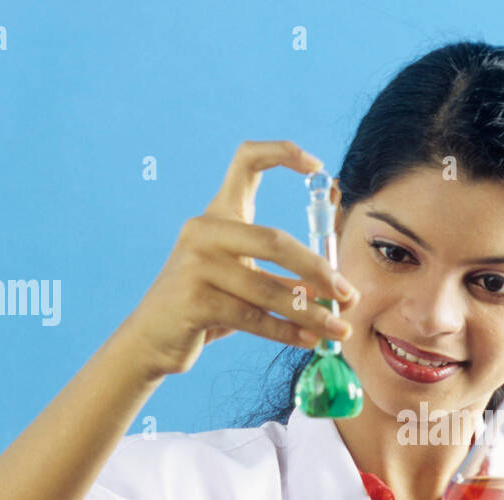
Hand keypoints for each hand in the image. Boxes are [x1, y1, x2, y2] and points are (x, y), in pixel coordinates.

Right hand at [119, 139, 359, 379]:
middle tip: (349, 295)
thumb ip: (286, 276)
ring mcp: (195, 264)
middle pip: (275, 241)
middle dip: (319, 271)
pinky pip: (254, 318)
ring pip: (269, 290)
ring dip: (310, 315)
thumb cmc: (206, 305)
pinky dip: (286, 333)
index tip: (318, 166)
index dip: (282, 153)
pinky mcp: (194, 301)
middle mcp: (204, 230)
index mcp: (219, 215)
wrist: (154, 339)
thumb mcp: (247, 281)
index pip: (246, 162)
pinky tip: (308, 341)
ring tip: (338, 331)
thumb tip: (339, 289)